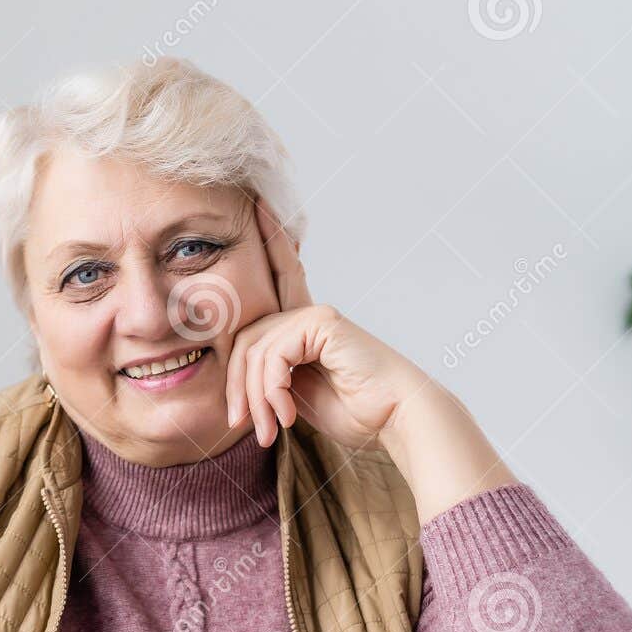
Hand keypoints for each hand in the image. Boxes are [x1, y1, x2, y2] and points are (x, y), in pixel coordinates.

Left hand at [228, 201, 516, 519]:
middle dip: (238, 386)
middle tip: (240, 424)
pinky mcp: (323, 322)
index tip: (258, 203)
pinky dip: (272, 388)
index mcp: (305, 327)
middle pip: (246, 337)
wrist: (394, 420)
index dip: (271, 244)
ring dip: (256, 396)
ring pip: (255, 349)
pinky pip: (273, 353)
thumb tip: (237, 375)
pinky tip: (287, 412)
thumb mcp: (298, 394)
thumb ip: (271, 375)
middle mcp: (309, 314)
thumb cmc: (355, 412)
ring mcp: (316, 315)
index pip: (278, 282)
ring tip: (268, 428)